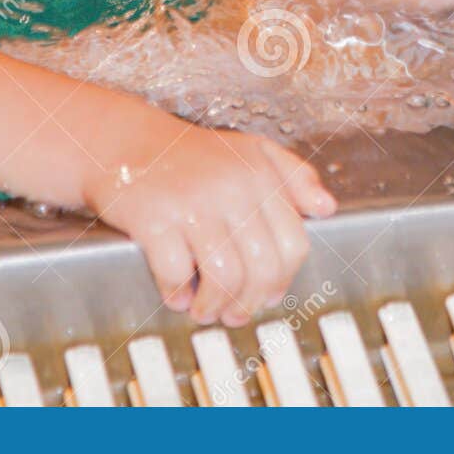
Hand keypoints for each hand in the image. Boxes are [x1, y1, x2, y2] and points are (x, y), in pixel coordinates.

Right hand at [85, 120, 335, 326]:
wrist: (126, 140)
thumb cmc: (191, 154)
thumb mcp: (252, 150)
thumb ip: (295, 176)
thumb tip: (327, 207)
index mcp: (261, 176)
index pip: (294, 244)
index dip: (284, 279)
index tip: (269, 294)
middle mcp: (232, 188)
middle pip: (262, 268)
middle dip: (251, 302)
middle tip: (236, 313)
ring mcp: (193, 203)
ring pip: (224, 277)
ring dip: (215, 305)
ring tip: (206, 310)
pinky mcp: (154, 218)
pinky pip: (176, 272)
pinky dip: (177, 294)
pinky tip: (176, 294)